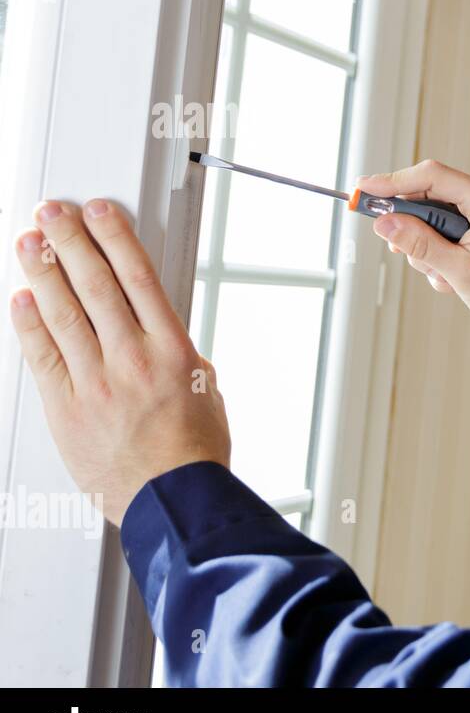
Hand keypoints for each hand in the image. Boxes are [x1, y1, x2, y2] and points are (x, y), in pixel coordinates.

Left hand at [8, 199, 230, 526]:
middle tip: (53, 213)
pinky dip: (29, 325)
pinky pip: (43, 358)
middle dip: (71, 242)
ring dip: (43, 273)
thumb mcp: (204, 387)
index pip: (139, 279)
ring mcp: (97, 384)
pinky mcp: (66, 409)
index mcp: (173, 350)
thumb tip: (156, 329)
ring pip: (63, 315)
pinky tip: (20, 300)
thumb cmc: (194, 450)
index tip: (100, 212)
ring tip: (30, 242)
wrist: (173, 500)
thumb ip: (176, 352)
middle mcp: (133, 360)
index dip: (115, 239)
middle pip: (95, 286)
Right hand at [357, 160, 469, 373]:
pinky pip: (443, 237)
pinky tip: (455, 281)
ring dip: (428, 253)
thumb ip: (421, 245)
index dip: (392, 181)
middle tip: (399, 251)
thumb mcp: (461, 272)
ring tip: (447, 278)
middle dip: (411, 229)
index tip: (362, 190)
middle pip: (426, 198)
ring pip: (431, 222)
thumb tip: (385, 224)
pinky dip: (440, 260)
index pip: (431, 176)